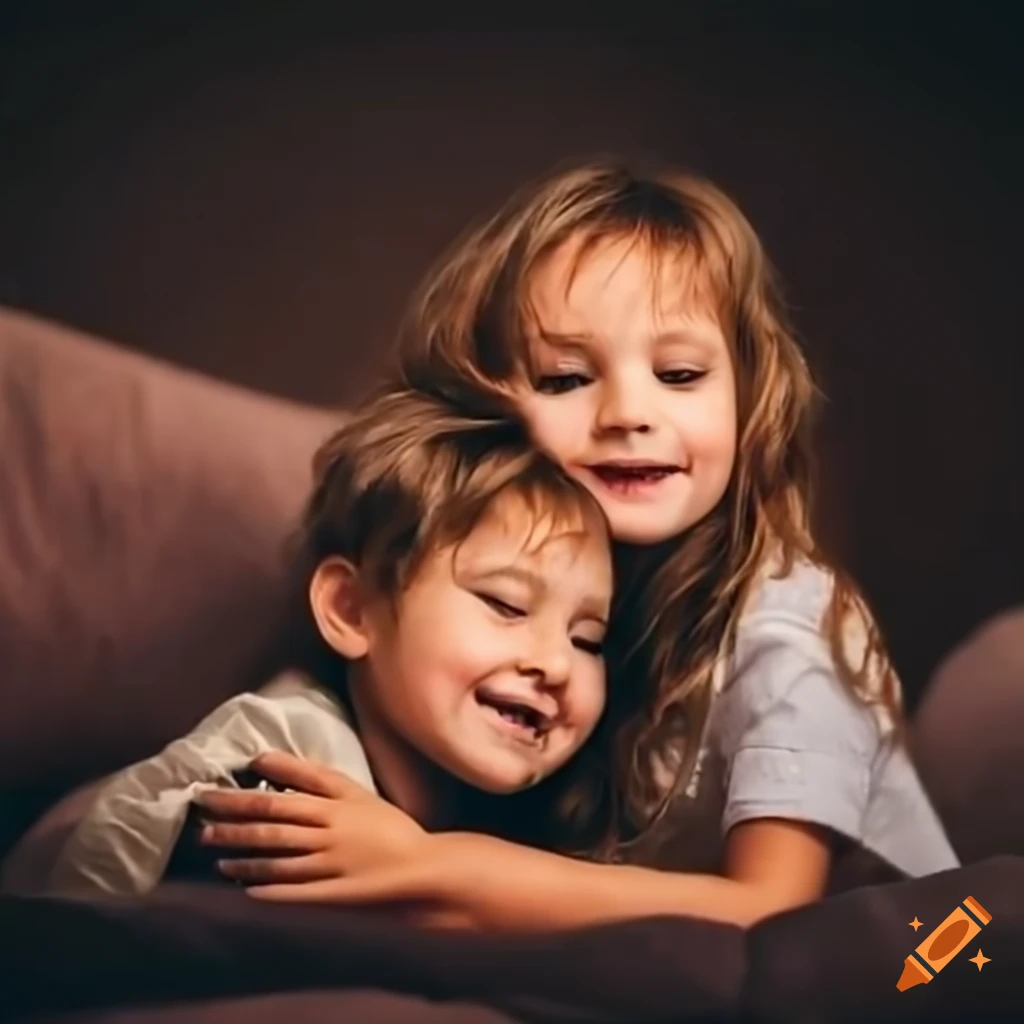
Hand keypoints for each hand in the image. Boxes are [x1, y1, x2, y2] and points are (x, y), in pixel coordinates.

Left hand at [195, 751, 433, 904]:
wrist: (422, 869)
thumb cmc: (389, 827)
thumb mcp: (360, 794)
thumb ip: (322, 779)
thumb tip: (276, 763)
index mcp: (341, 803)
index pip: (295, 785)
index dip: (266, 775)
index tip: (240, 767)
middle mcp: (332, 830)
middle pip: (276, 820)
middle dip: (235, 814)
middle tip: (203, 808)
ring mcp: (331, 863)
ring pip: (277, 857)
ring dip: (242, 853)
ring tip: (214, 850)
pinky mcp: (332, 894)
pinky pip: (293, 891)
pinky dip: (266, 888)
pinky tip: (243, 887)